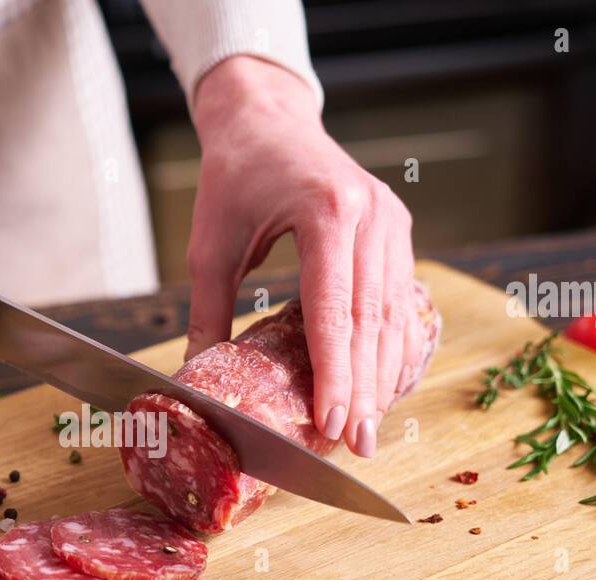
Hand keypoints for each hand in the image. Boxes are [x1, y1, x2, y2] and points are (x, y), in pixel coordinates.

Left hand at [188, 56, 420, 457]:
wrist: (266, 118)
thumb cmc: (233, 176)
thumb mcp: (209, 246)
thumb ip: (207, 313)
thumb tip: (195, 379)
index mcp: (326, 212)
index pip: (335, 311)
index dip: (336, 374)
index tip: (333, 424)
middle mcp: (371, 215)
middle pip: (372, 321)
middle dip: (366, 391)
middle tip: (359, 446)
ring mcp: (391, 220)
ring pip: (394, 315)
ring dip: (384, 377)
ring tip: (372, 430)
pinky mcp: (396, 228)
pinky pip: (399, 299)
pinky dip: (392, 346)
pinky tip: (385, 386)